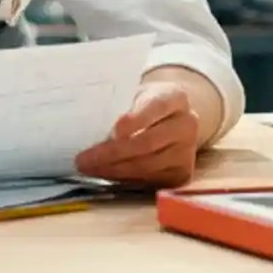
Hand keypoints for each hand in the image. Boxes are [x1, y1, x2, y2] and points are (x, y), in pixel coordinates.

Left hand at [74, 80, 199, 187]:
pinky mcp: (182, 173)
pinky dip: (125, 179)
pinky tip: (106, 175)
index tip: (114, 130)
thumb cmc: (142, 103)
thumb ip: (119, 105)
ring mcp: (187, 151)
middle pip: (148, 142)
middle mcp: (187, 124)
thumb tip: (87, 123)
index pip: (157, 106)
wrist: (170, 118)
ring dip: (114, 170)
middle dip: (112, 153)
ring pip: (147, 165)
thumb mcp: (133, 93)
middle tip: (84, 159)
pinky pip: (150, 180)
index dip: (135, 120)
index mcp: (175, 96)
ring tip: (89, 169)